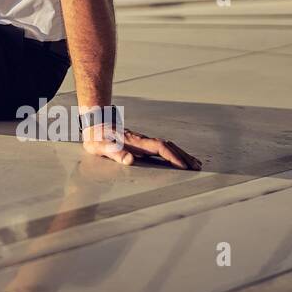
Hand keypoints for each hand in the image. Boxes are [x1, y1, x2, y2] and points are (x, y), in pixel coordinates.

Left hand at [83, 124, 201, 169]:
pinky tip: (179, 160)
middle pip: (168, 146)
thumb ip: (114, 153)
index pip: (159, 147)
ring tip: (196, 164)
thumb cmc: (96, 138)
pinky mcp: (142, 144)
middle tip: (198, 167)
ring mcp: (143, 142)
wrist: (94, 124)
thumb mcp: (100, 147)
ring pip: (167, 146)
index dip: (172, 156)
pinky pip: (162, 148)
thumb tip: (130, 161)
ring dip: (181, 154)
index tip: (184, 166)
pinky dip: (174, 153)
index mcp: (135, 141)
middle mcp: (142, 140)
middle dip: (183, 156)